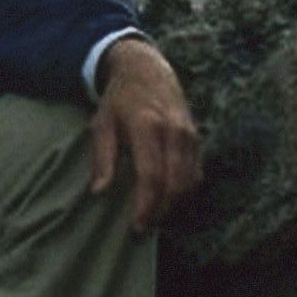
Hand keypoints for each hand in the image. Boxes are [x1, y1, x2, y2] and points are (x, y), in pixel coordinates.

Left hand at [88, 38, 201, 232]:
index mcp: (147, 126)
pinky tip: (168, 198)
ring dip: (174, 203)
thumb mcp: (102, 123)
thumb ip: (102, 157)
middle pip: (175, 183)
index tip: (136, 225)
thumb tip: (99, 192)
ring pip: (190, 180)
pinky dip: (185, 189)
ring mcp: (189, 133)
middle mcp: (174, 130)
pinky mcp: (197, 137)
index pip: (152, 175)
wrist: (147, 69)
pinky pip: (196, 171)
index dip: (146, 205)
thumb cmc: (120, 99)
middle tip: (143, 227)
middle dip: (161, 210)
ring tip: (154, 216)